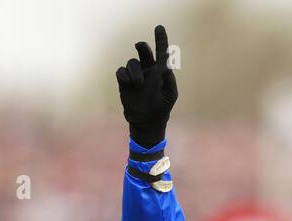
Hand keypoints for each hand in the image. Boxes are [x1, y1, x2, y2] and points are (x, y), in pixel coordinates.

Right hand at [116, 24, 177, 148]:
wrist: (146, 122)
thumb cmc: (161, 108)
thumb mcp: (170, 95)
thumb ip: (169, 79)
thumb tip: (165, 65)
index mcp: (159, 71)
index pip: (160, 53)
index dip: (160, 40)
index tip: (159, 28)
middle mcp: (146, 70)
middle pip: (143, 51)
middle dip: (142, 47)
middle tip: (139, 46)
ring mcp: (135, 75)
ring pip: (132, 63)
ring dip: (135, 72)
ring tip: (139, 83)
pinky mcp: (124, 82)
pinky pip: (121, 72)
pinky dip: (125, 76)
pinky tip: (129, 84)